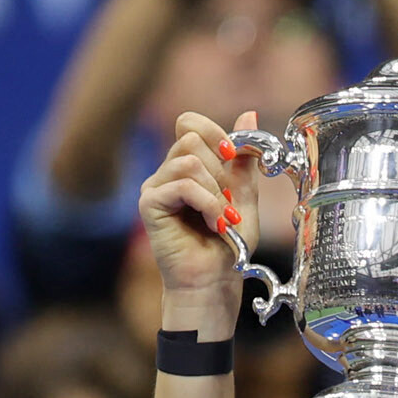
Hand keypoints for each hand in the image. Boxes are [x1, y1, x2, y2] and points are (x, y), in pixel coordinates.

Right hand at [138, 111, 258, 331]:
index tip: (233, 158)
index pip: (189, 123)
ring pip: (187, 160)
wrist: (213, 282)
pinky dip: (206, 202)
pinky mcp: (149, 204)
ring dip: (215, 191)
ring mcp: (154, 187)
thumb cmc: (227, 246)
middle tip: (227, 203)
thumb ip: (243, 159)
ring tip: (222, 219)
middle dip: (218, 170)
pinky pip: (182, 184)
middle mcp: (166, 173)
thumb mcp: (244, 195)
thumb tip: (249, 114)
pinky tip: (213, 223)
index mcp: (186, 167)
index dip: (214, 133)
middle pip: (189, 138)